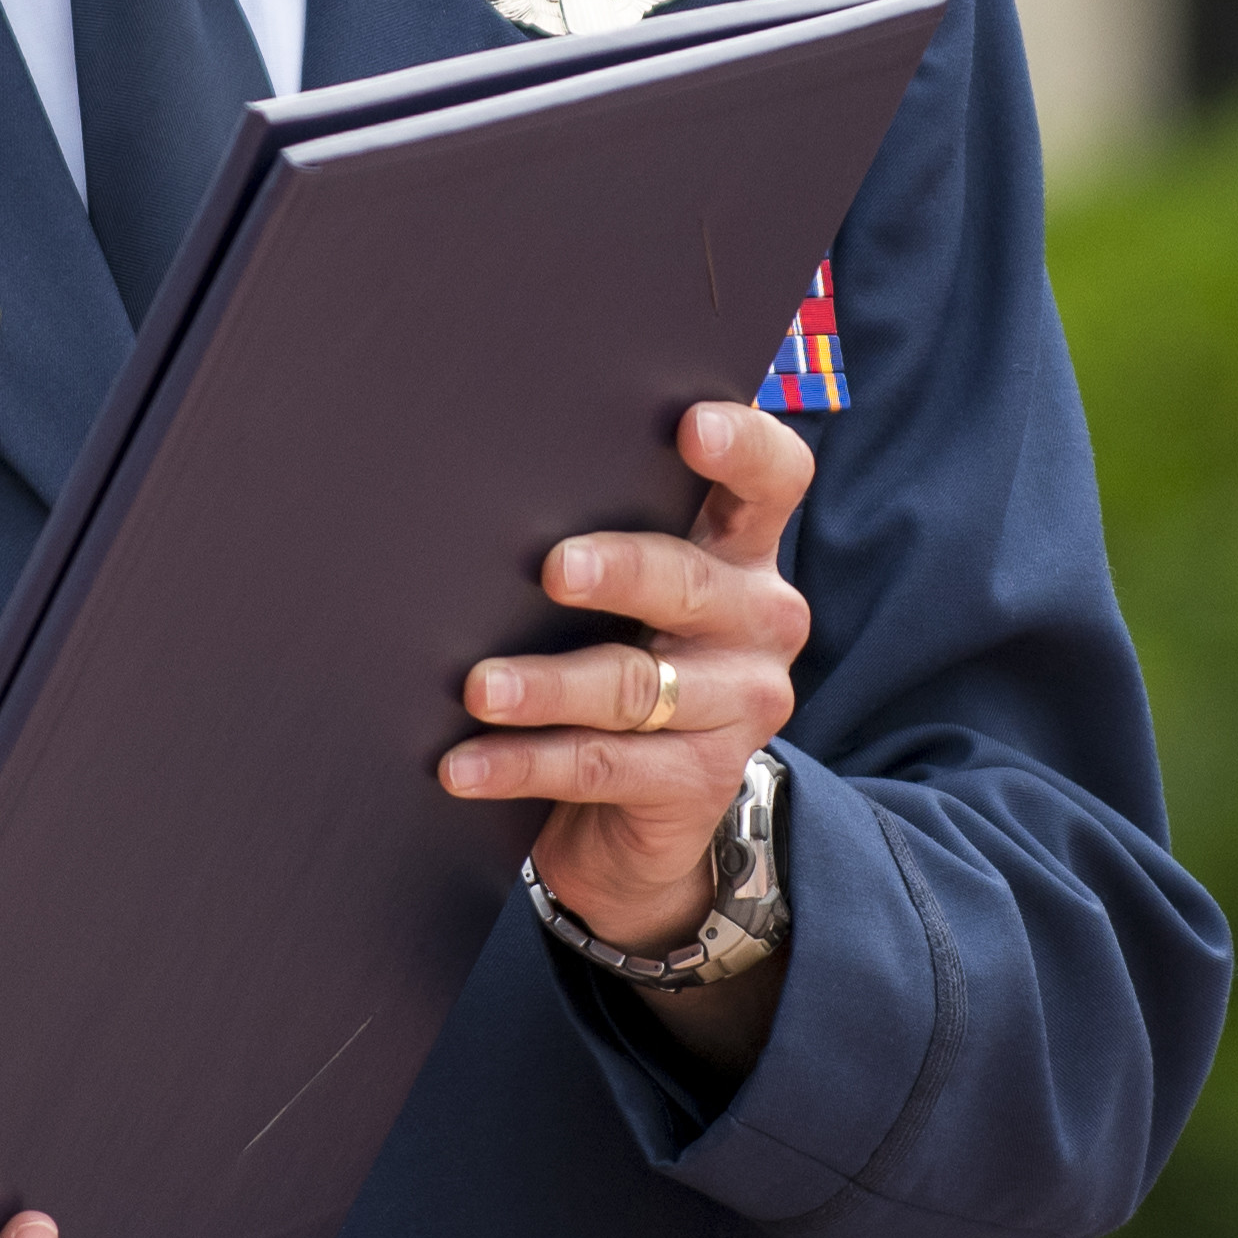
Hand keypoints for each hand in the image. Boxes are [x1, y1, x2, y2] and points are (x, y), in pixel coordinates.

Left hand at [442, 397, 810, 953]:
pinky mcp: (698, 782)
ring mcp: (738, 706)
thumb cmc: (615, 658)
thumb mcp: (625, 595)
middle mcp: (758, 621)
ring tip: (478, 687)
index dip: (744, 447)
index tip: (693, 424)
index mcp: (741, 552)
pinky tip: (463, 763)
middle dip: (620, 571)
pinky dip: (522, 763)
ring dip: (547, 686)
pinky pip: (599, 766)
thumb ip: (594, 531)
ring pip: (632, 687)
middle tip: (553, 569)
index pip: (773, 479)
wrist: (639, 814)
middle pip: (690, 583)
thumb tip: (481, 478)